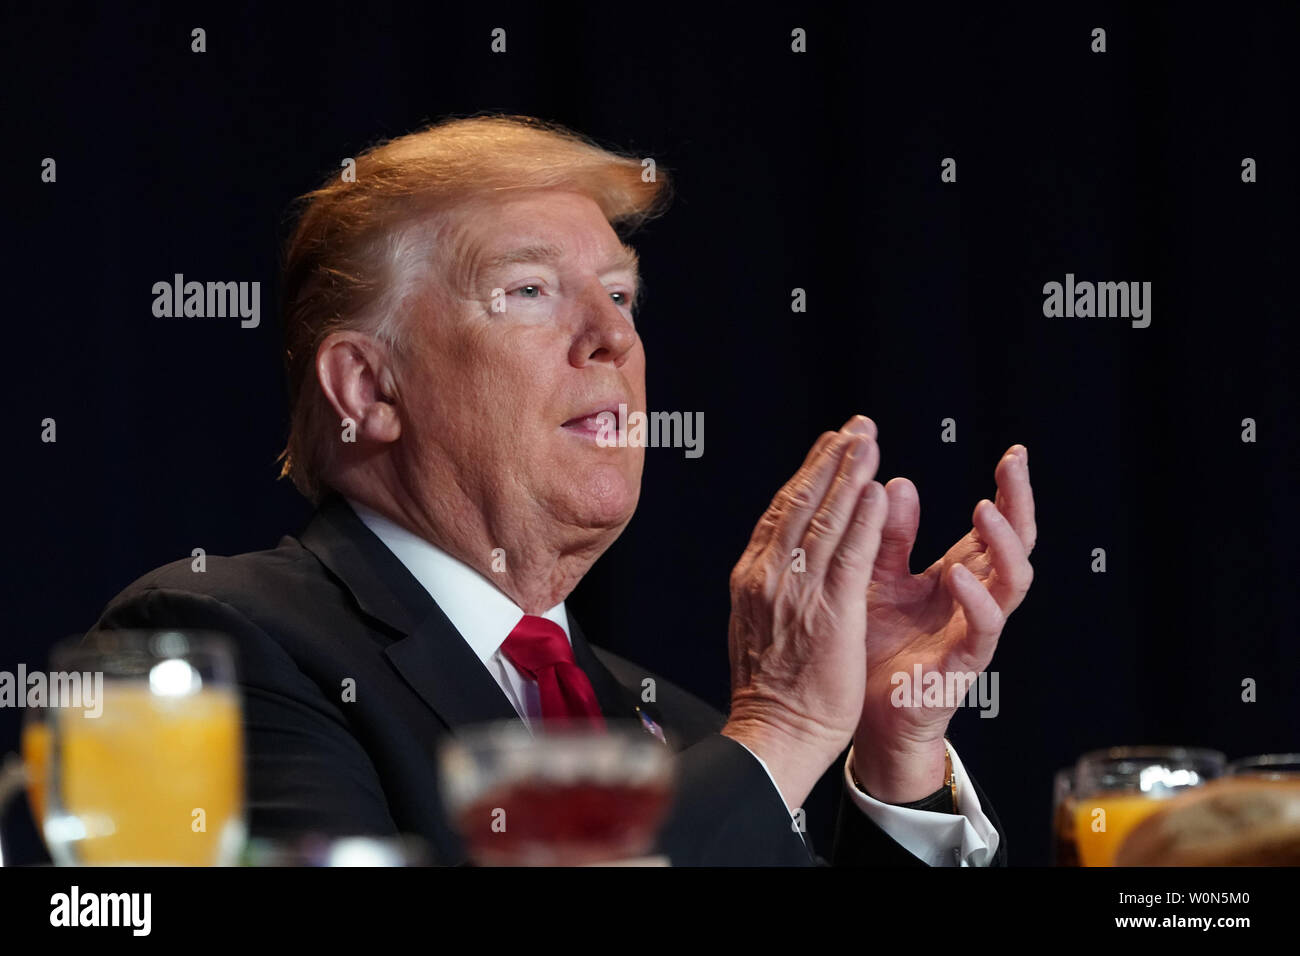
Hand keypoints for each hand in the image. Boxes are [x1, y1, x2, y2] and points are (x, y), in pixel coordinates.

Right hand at [722, 416, 889, 810]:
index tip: (828, 447)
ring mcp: (796, 592)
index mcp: (752, 577)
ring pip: (824, 520)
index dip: (807, 475)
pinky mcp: (829, 613)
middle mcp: (769, 576)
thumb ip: (770, 583)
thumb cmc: (769, 690)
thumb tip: (779, 553)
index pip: (781, 512)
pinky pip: (849, 556)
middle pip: (800, 503)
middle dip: (829, 461)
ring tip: (868, 441)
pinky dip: (861, 520)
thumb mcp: (756, 623)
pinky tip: (876, 491)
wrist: (772, 735)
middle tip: (854, 428)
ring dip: (848, 475)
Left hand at [853, 444, 1035, 802]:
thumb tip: (898, 481)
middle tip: (1014, 466)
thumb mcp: (875, 578)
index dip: (1007, 491)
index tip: (1014, 453)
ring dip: (1004, 544)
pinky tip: (959, 576)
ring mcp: (972, 630)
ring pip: (1011, 582)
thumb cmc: (869, 644)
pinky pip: (982, 630)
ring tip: (986, 510)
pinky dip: (975, 601)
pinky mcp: (961, 664)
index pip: (992, 527)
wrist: (857, 712)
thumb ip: (888, 536)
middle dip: (1019, 503)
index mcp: (956, 575)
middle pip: (1015, 545)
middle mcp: (973, 599)